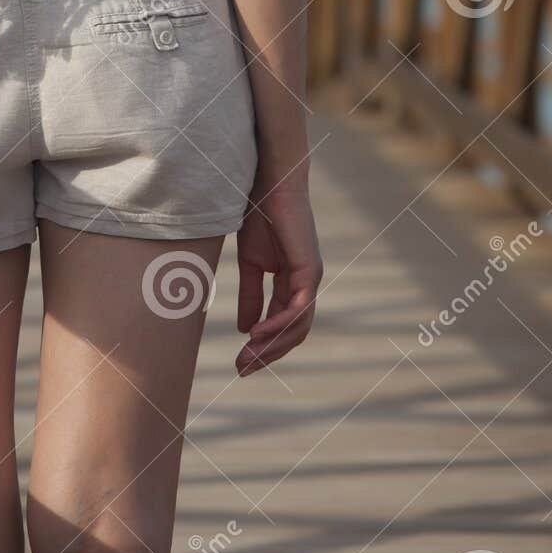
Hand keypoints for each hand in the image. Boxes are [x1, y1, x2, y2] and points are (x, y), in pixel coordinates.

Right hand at [235, 179, 321, 375]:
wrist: (269, 183)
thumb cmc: (260, 214)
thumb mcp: (249, 262)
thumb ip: (251, 295)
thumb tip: (247, 329)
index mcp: (292, 282)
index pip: (283, 325)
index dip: (264, 347)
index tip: (241, 363)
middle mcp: (306, 284)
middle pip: (293, 333)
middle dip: (268, 354)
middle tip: (241, 369)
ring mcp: (310, 278)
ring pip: (298, 326)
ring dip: (272, 346)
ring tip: (247, 357)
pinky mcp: (309, 270)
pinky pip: (297, 308)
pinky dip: (278, 324)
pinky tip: (258, 334)